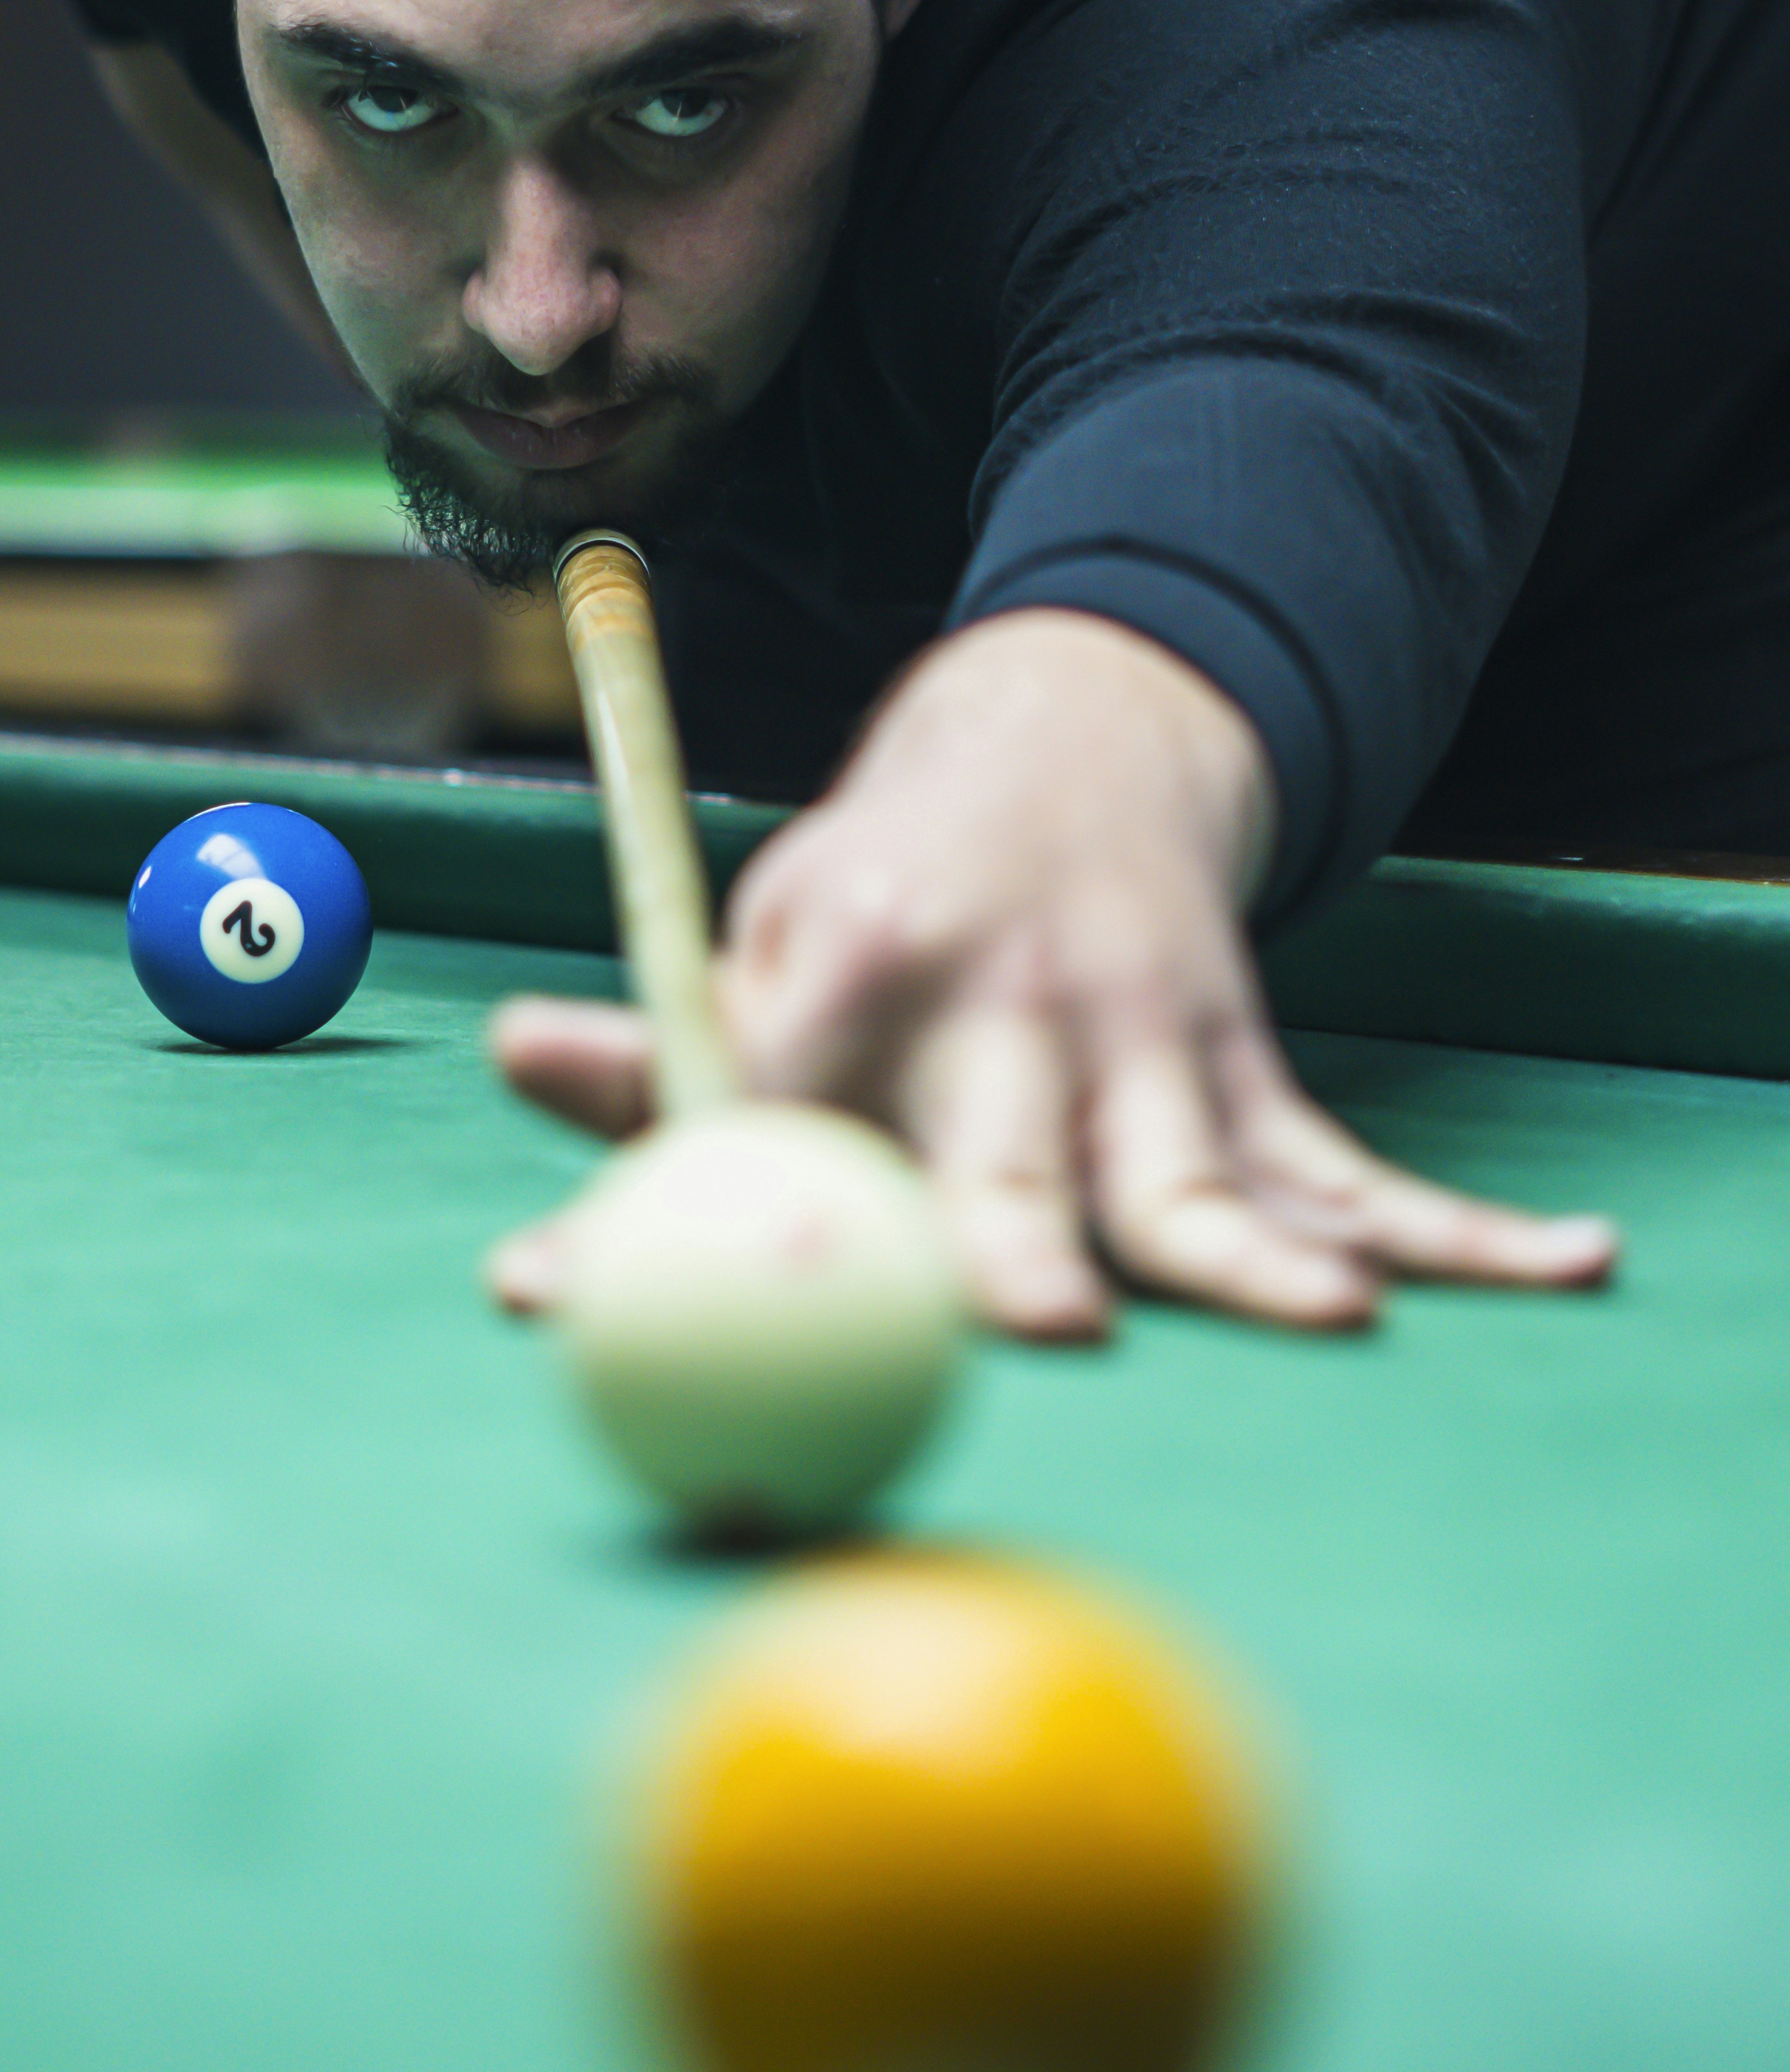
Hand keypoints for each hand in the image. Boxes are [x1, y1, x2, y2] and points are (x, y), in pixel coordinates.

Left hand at [489, 608, 1619, 1339]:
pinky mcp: (1246, 1072)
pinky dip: (1461, 1230)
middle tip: (1049, 1324)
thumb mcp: (757, 932)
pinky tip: (1564, 1265)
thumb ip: (656, 1039)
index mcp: (855, 965)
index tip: (567, 1299)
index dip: (666, 1200)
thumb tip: (507, 1063)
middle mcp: (1007, 1009)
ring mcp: (1147, 1043)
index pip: (755, 1095)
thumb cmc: (885, 895)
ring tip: (1335, 1315)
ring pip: (1211, 1174)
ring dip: (1274, 1253)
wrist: (1072, 747)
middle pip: (1013, 1154)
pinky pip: (1357, 1169)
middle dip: (1021, 1240)